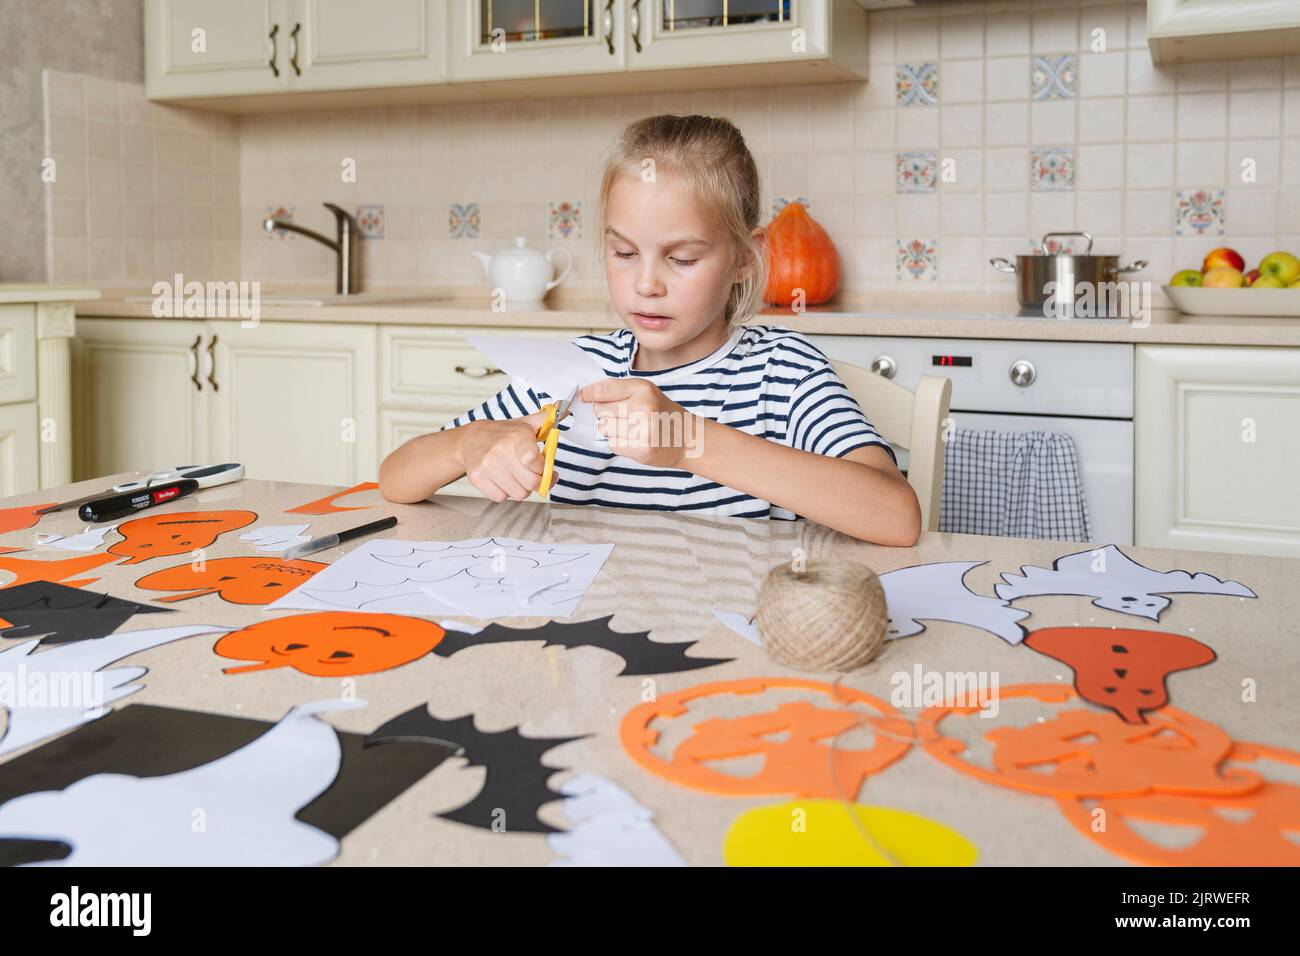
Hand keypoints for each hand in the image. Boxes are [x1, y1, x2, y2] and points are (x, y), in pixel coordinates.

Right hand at [456, 410, 557, 501]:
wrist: (470, 440)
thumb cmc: (503, 434)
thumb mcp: (524, 424)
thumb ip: (545, 420)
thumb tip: (563, 409)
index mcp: (517, 437)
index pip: (534, 462)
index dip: (544, 469)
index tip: (545, 468)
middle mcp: (500, 451)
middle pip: (531, 484)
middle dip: (536, 481)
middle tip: (532, 474)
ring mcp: (487, 466)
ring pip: (518, 494)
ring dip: (520, 488)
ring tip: (515, 475)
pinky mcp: (477, 478)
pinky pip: (501, 497)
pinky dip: (504, 492)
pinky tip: (502, 479)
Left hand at [580, 378, 699, 468]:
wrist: (689, 439)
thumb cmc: (663, 413)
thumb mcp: (646, 393)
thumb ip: (620, 391)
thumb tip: (587, 395)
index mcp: (643, 389)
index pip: (604, 390)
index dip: (589, 394)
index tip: (582, 396)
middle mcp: (643, 407)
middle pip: (600, 410)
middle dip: (604, 413)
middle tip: (621, 415)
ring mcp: (643, 430)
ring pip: (605, 429)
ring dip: (611, 429)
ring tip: (630, 429)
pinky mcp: (642, 450)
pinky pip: (613, 445)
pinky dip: (619, 443)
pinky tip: (634, 440)